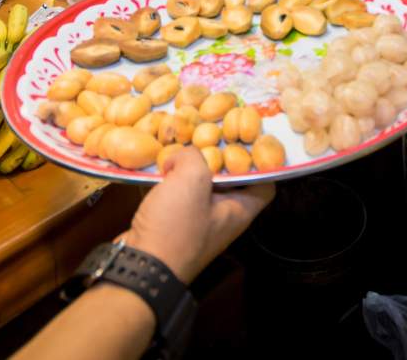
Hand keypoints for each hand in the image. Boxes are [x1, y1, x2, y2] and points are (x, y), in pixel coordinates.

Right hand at [119, 147, 273, 283]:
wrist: (141, 267)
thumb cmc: (175, 226)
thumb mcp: (191, 180)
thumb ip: (193, 157)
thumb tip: (181, 158)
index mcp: (239, 211)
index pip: (265, 183)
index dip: (260, 162)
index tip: (245, 142)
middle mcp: (223, 219)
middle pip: (231, 182)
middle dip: (218, 159)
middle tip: (205, 139)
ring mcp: (198, 225)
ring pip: (202, 189)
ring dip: (190, 171)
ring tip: (180, 150)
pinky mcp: (174, 227)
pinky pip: (179, 199)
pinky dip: (172, 184)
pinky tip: (161, 170)